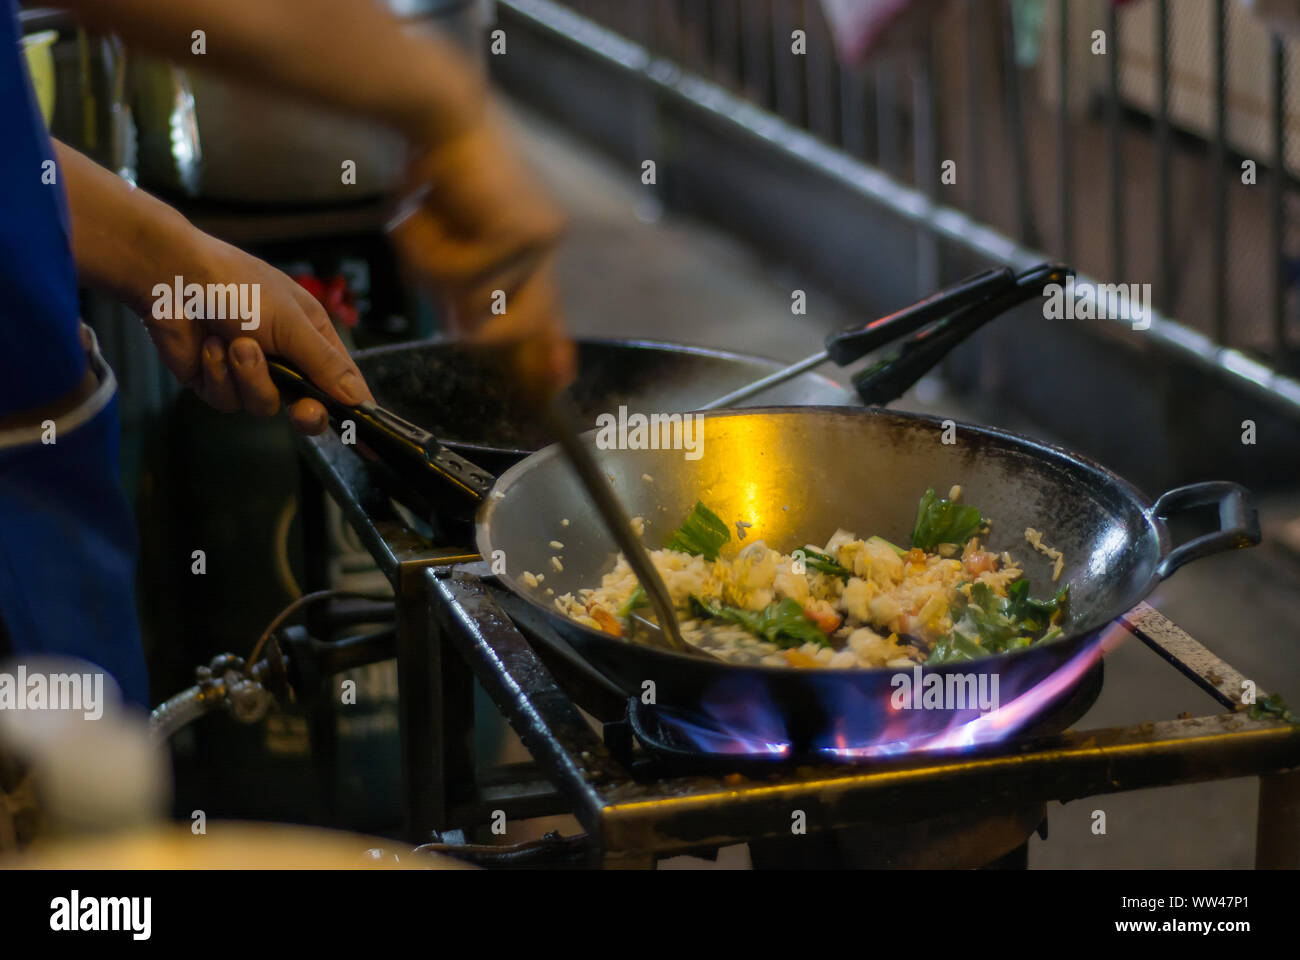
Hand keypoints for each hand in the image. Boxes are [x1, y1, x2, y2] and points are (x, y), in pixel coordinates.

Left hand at [142, 229, 372, 433]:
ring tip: (233, 341)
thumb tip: (360, 400)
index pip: (343, 384)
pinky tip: (208, 345)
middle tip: (302, 409)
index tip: (371, 445)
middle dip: (304, 410)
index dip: (357, 413)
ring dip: (248, 376)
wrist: (170, 278)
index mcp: (311, 339)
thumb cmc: (236, 285)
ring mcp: (249, 374)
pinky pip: (228, 400)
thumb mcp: (292, 323)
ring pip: (264, 406)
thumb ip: (325, 365)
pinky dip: (218, 372)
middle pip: (308, 408)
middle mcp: (284, 360)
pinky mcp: (215, 383)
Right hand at [387, 113, 575, 398]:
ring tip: (422, 223)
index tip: (559, 380)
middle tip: (431, 259)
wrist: (436, 115)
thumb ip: (462, 288)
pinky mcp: (521, 233)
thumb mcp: (446, 242)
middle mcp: (544, 244)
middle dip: (462, 316)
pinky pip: (463, 278)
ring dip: (432, 273)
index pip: (548, 312)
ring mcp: (538, 240)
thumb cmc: (430, 175)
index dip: (550, 351)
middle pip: (516, 329)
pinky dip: (427, 252)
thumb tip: (472, 336)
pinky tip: (424, 209)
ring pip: (479, 307)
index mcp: (532, 247)